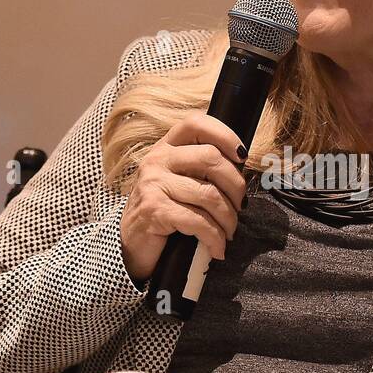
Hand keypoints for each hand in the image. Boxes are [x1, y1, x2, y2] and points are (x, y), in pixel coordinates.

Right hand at [119, 113, 247, 281]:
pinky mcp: (154, 210)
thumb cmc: (164, 212)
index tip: (241, 157)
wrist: (131, 244)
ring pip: (209, 194)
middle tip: (240, 206)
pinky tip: (217, 248)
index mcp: (166, 147)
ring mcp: (154, 184)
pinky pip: (198, 221)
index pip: (196, 124)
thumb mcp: (179, 182)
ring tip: (228, 232)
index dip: (225, 135)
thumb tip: (241, 172)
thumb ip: (202, 170)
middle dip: (236, 185)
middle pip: (211, 158)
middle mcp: (157, 160)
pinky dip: (214, 238)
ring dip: (228, 218)